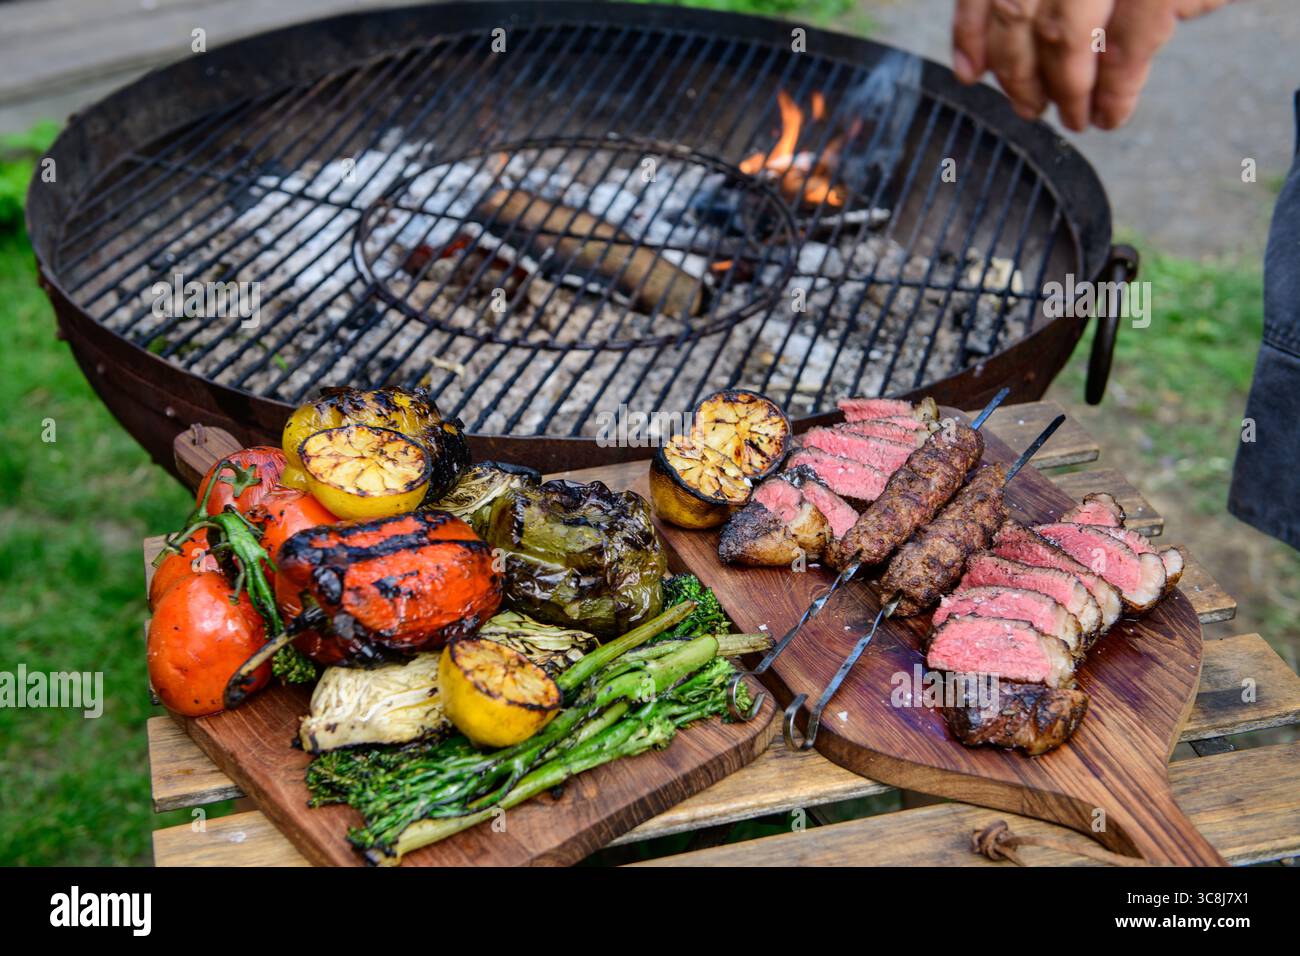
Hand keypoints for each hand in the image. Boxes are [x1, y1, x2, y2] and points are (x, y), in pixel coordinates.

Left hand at [952, 0, 1231, 130]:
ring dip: (1065, 88)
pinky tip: (1111, 115)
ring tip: (1075, 118)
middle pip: (1020, 12)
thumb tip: (992, 51)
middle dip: (1017, 72)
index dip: (970, 29)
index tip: (968, 72)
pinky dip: (1117, 88)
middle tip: (1030, 110)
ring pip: (1065, 33)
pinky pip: (1131, 43)